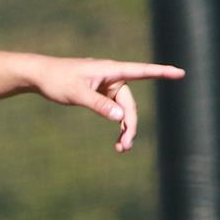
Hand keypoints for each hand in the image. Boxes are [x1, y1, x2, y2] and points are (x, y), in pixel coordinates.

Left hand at [22, 57, 183, 152]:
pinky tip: (117, 140)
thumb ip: (98, 105)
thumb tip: (120, 117)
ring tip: (122, 149)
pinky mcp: (100, 93)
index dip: (161, 72)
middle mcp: (112, 77)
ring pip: (123, 109)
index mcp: (110, 71)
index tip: (180, 72)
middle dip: (131, 124)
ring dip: (124, 128)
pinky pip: (114, 109)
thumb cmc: (57, 80)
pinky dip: (116, 123)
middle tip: (125, 146)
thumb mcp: (77, 94)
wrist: (39, 76)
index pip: (141, 71)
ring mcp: (106, 86)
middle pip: (130, 103)